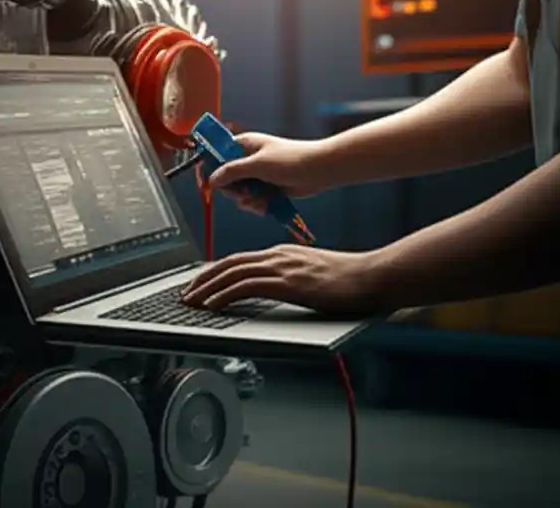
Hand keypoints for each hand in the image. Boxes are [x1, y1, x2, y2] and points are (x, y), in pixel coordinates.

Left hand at [181, 244, 378, 313]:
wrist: (373, 276)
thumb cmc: (350, 280)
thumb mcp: (312, 275)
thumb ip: (290, 278)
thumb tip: (276, 289)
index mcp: (282, 253)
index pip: (239, 260)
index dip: (215, 272)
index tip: (201, 283)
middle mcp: (277, 255)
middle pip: (228, 263)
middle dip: (203, 279)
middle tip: (186, 293)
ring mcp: (282, 267)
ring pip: (232, 274)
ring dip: (207, 289)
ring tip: (191, 302)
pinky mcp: (287, 282)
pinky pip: (246, 287)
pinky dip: (224, 295)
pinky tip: (213, 305)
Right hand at [198, 133, 330, 215]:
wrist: (320, 170)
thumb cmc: (291, 160)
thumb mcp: (256, 164)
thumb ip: (231, 171)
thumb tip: (211, 180)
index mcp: (242, 145)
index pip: (216, 154)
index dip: (209, 168)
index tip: (206, 183)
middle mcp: (247, 159)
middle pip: (225, 178)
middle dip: (233, 190)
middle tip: (243, 192)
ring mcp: (257, 174)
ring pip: (239, 192)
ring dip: (247, 200)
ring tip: (259, 200)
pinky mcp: (266, 187)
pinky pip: (252, 199)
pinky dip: (257, 204)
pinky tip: (266, 204)